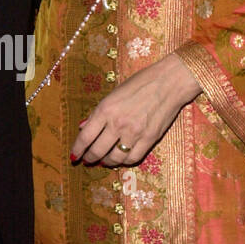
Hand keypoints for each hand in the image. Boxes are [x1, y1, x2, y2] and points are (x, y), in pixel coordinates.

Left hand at [70, 53, 201, 166]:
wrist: (169, 82)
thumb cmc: (140, 83)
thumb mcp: (113, 94)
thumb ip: (98, 113)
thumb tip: (83, 128)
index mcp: (106, 109)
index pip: (85, 137)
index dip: (78, 149)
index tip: (74, 155)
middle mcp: (118, 123)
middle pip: (98, 150)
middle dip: (90, 158)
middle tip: (88, 160)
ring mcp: (134, 133)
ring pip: (115, 158)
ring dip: (107, 162)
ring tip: (104, 160)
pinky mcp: (150, 139)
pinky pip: (133, 158)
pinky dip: (124, 161)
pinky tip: (121, 158)